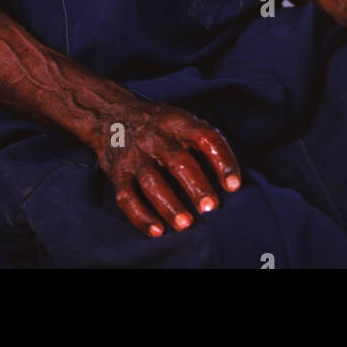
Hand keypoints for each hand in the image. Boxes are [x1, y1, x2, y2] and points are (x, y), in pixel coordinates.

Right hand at [90, 96, 241, 237]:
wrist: (111, 115)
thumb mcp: (182, 121)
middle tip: (212, 208)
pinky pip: (127, 197)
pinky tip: (157, 231)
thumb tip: (231, 180)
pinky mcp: (118, 173)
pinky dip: (141, 216)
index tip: (234, 186)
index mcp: (178, 122)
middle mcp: (157, 138)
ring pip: (153, 182)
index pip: (206, 137)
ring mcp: (135, 156)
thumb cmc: (159, 127)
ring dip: (170, 204)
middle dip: (196, 185)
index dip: (222, 160)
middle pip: (178, 161)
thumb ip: (203, 142)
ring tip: (186, 224)